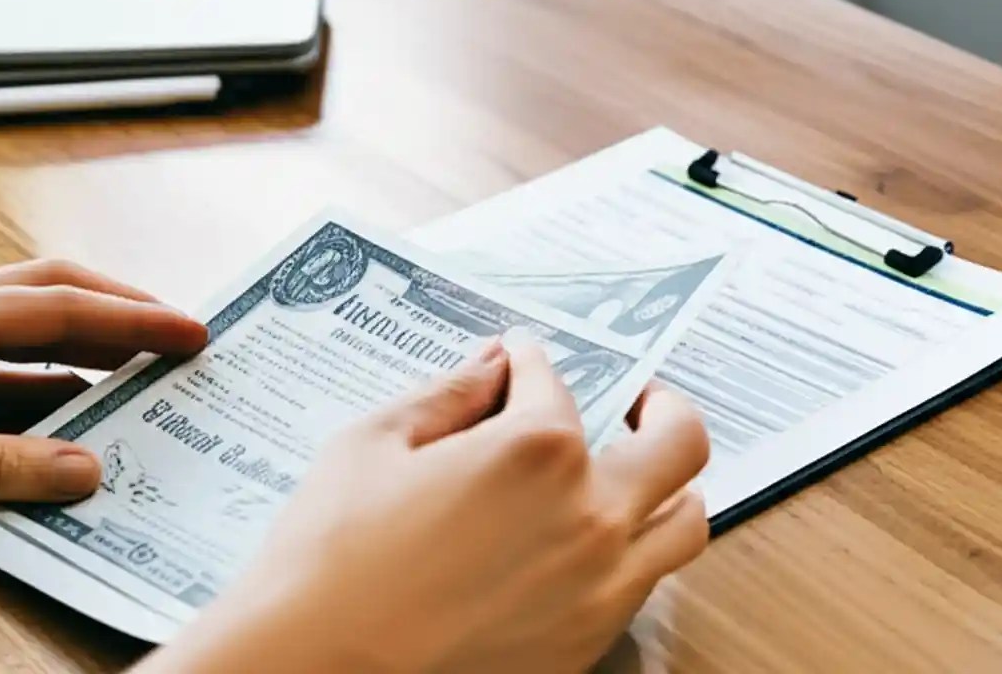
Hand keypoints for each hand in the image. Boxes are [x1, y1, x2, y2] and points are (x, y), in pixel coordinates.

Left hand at [0, 260, 207, 504]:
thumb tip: (87, 470)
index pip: (57, 307)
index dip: (132, 320)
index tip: (193, 334)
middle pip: (47, 294)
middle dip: (118, 312)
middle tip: (177, 337)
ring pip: (21, 332)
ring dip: (84, 349)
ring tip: (140, 375)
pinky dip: (42, 388)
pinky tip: (71, 415)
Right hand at [140, 334, 709, 673]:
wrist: (314, 666)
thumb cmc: (331, 555)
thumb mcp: (374, 443)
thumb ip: (448, 394)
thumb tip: (491, 368)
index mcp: (536, 450)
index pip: (556, 382)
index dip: (532, 360)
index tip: (520, 360)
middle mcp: (589, 514)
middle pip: (679, 442)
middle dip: (661, 405)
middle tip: (639, 400)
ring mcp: (600, 585)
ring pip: (687, 523)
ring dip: (672, 486)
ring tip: (641, 474)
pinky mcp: (588, 642)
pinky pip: (646, 584)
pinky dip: (636, 551)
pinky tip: (595, 542)